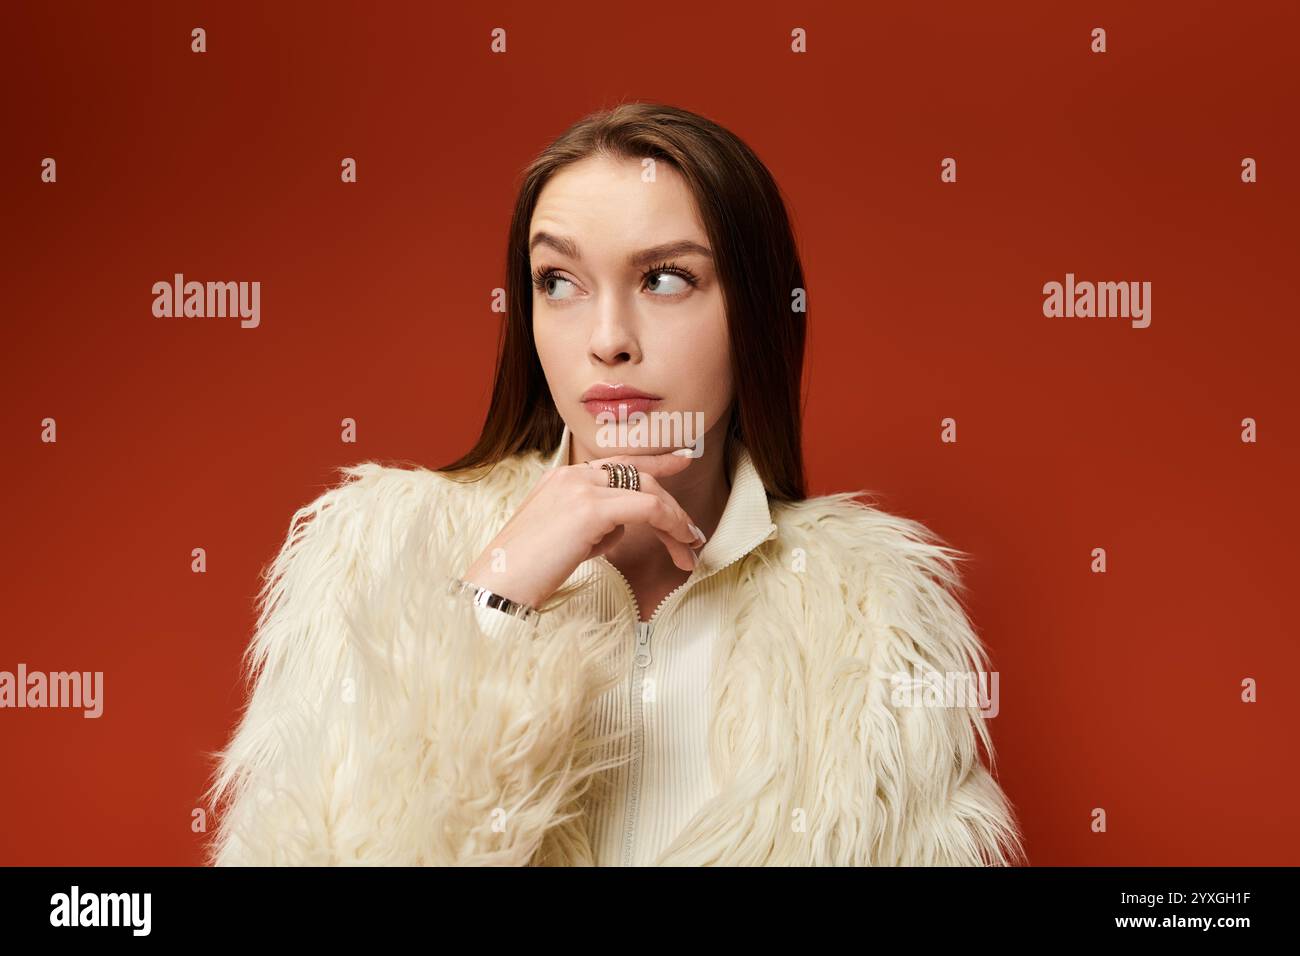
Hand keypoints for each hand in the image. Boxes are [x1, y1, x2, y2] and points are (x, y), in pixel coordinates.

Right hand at [460, 449, 704, 609]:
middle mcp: (573, 475)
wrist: (499, 583)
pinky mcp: (591, 509)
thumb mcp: (562, 537)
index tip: (682, 462)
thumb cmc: (526, 571)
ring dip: (675, 521)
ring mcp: (581, 488)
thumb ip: (590, 524)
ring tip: (689, 548)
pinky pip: (647, 509)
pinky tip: (680, 543)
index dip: (655, 462)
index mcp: (562, 477)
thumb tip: (618, 528)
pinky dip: (670, 524)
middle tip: (693, 534)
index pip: (618, 463)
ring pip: (648, 492)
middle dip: (671, 506)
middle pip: (639, 478)